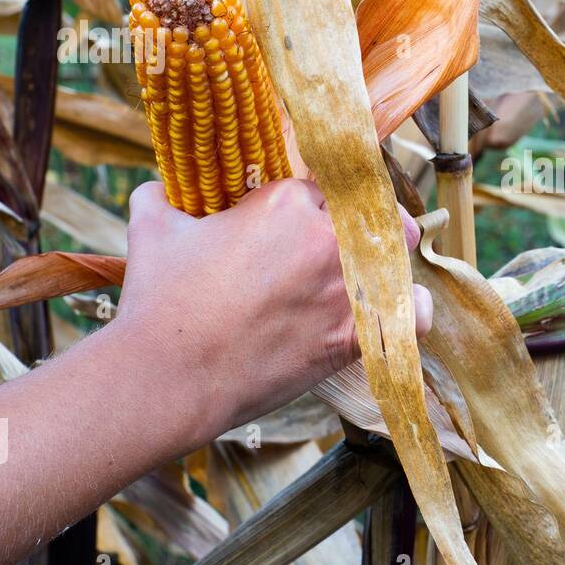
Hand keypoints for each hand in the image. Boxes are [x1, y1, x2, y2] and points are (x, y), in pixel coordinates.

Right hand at [114, 179, 430, 440]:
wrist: (167, 377)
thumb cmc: (158, 302)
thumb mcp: (152, 227)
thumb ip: (162, 194)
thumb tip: (161, 188)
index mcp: (286, 201)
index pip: (325, 187)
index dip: (314, 206)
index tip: (297, 226)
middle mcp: (326, 237)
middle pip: (372, 214)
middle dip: (361, 225)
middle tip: (334, 248)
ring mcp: (345, 288)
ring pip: (397, 256)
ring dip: (385, 264)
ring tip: (362, 279)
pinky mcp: (353, 336)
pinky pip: (412, 314)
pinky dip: (409, 312)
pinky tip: (393, 312)